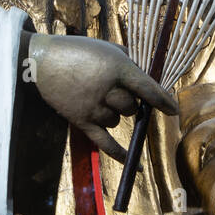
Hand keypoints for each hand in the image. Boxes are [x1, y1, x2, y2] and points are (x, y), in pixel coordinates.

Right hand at [23, 32, 178, 161]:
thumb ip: (130, 63)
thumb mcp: (108, 49)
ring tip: (97, 96)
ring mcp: (94, 108)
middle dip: (130, 102)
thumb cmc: (78, 50)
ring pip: (117, 120)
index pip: (149, 89)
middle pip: (132, 107)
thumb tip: (148, 78)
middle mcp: (108, 90)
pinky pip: (105, 143)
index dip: (164, 101)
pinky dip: (120, 154)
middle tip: (116, 90)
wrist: (41, 62)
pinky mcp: (81, 121)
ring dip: (115, 113)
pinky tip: (136, 165)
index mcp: (118, 69)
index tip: (173, 110)